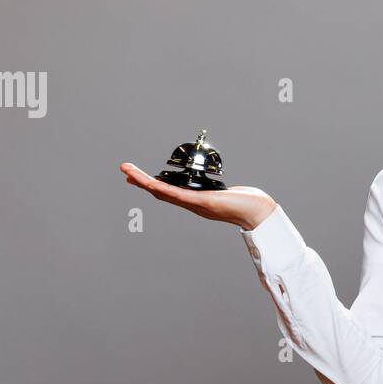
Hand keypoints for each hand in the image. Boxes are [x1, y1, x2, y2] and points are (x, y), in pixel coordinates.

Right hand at [119, 162, 276, 230]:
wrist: (258, 212)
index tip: (137, 177)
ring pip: (163, 192)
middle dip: (140, 181)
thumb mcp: (225, 192)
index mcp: (194, 200)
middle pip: (160, 192)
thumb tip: (218, 188)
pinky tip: (150, 183)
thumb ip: (217, 190)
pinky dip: (161, 188)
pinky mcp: (201, 201)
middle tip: (124, 170)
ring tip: (128, 172)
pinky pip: (177, 194)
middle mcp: (191, 204)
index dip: (150, 185)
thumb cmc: (246, 203)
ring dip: (144, 182)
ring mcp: (195, 204)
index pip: (167, 192)